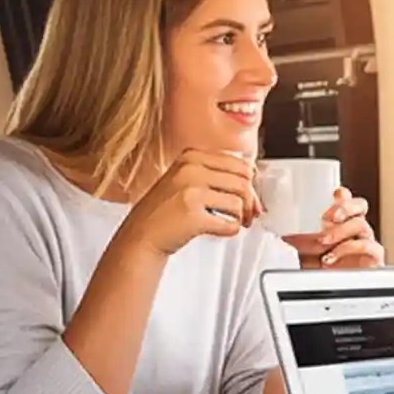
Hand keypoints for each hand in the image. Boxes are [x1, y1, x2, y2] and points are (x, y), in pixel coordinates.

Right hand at [116, 149, 259, 256]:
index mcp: (191, 157)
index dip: (250, 183)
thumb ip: (214, 174)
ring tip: (236, 222)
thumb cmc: (165, 211)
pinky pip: (229, 223)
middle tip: (249, 214)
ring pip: (239, 202)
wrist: (140, 236)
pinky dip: (231, 230)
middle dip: (251, 201)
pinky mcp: (193, 216)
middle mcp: (190, 170)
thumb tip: (252, 180)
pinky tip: (223, 230)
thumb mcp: (185, 179)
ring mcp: (191, 192)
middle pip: (243, 182)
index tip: (250, 196)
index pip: (239, 164)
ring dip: (242, 217)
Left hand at [283, 187, 384, 268]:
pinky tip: (332, 257)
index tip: (334, 194)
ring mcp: (366, 244)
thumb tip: (273, 233)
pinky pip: (369, 247)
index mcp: (341, 225)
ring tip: (323, 241)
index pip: (348, 202)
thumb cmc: (317, 275)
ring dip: (340, 231)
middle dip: (345, 207)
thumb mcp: (301, 253)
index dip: (343, 196)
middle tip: (328, 217)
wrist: (326, 298)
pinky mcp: (373, 260)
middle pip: (361, 206)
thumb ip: (295, 241)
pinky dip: (348, 249)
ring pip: (362, 225)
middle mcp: (356, 232)